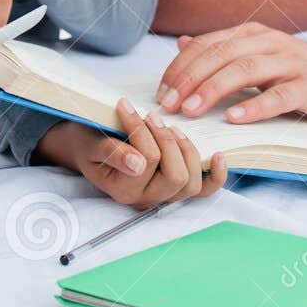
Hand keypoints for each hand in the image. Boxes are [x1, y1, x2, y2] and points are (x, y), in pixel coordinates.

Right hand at [37, 98, 226, 210]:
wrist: (88, 148)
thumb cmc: (88, 143)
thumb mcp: (90, 143)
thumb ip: (110, 152)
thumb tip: (136, 164)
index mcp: (124, 192)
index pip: (147, 161)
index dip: (140, 129)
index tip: (125, 106)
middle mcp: (147, 200)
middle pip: (176, 176)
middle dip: (167, 140)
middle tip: (151, 117)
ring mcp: (164, 196)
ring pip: (192, 183)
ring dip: (186, 150)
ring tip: (169, 128)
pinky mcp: (177, 189)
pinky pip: (204, 191)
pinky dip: (215, 175)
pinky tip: (218, 156)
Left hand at [157, 24, 306, 126]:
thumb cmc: (298, 71)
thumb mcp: (256, 55)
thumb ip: (221, 50)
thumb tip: (182, 43)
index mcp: (251, 34)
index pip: (206, 45)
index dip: (180, 67)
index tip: (161, 92)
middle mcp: (268, 42)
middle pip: (221, 56)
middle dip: (189, 79)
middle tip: (168, 104)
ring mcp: (291, 62)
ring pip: (245, 71)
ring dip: (213, 90)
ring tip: (190, 111)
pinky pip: (279, 95)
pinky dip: (255, 106)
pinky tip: (234, 118)